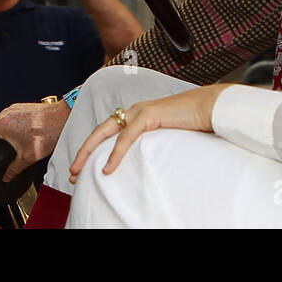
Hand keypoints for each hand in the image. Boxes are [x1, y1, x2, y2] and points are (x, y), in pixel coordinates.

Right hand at [0, 101, 71, 181]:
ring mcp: (15, 108)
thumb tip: (7, 176)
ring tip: (14, 141)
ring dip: (5, 130)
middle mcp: (6, 114)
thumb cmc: (46, 133)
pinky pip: (13, 116)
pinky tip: (25, 133)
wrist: (62, 118)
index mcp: (1, 125)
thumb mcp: (27, 157)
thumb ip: (14, 169)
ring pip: (3, 120)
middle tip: (0, 148)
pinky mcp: (24, 106)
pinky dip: (14, 124)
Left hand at [69, 84, 230, 182]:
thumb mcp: (166, 136)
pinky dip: (115, 154)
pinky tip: (108, 168)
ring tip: (80, 171)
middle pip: (100, 131)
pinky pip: (126, 138)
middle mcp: (134, 110)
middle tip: (72, 173)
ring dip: (90, 153)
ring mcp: (139, 111)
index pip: (108, 132)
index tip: (83, 167)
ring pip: (106, 133)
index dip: (93, 149)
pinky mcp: (148, 115)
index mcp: (136, 114)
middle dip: (83, 152)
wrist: (209, 108)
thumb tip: (143, 161)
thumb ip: (151, 143)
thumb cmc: (192, 123)